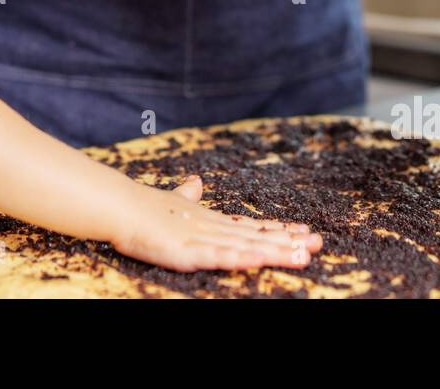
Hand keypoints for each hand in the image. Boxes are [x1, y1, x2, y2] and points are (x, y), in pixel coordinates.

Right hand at [110, 175, 322, 272]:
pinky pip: (219, 257)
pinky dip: (242, 257)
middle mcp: (213, 229)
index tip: (305, 231)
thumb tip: (195, 181)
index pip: (252, 227)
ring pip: (246, 246)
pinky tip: (261, 258)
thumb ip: (186, 195)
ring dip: (276, 251)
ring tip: (304, 254)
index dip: (279, 230)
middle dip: (289, 241)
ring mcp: (202, 240)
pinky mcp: (188, 252)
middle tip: (319, 243)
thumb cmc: (145, 207)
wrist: (120, 206)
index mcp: (211, 220)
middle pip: (257, 236)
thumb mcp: (173, 202)